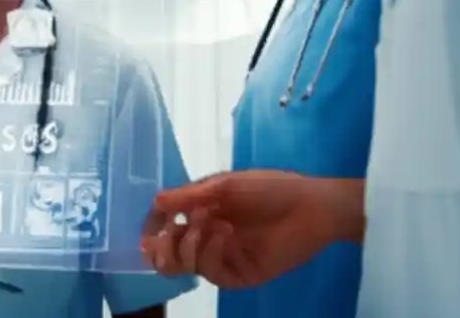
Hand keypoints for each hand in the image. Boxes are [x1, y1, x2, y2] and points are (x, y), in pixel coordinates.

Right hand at [139, 171, 361, 288]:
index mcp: (200, 215)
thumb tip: (156, 202)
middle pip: (168, 258)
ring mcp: (223, 258)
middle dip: (160, 248)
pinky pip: (211, 273)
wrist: (310, 205)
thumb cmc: (268, 188)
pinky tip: (223, 234)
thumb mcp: (223, 186)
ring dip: (188, 244)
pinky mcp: (240, 274)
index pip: (165, 229)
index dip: (152, 230)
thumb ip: (188, 196)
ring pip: (185, 267)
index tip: (150, 225)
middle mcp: (207, 239)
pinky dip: (209, 252)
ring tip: (208, 222)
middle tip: (166, 235)